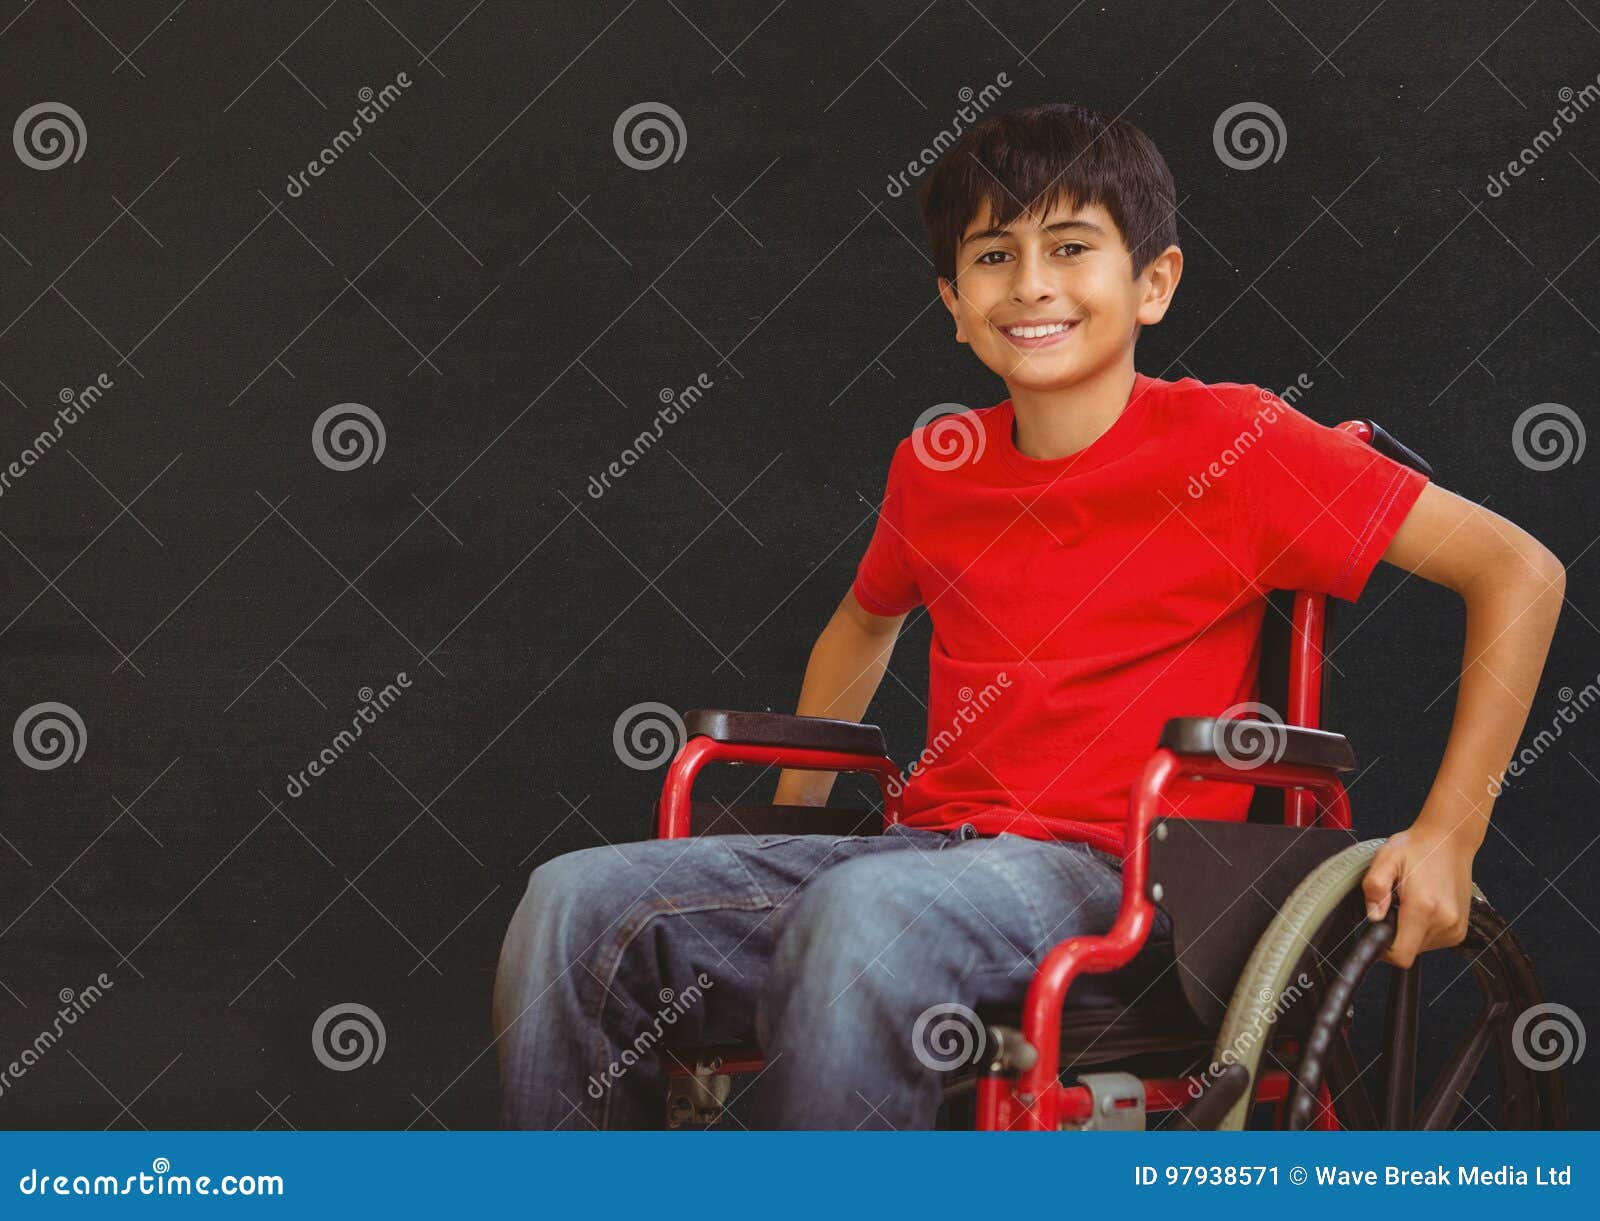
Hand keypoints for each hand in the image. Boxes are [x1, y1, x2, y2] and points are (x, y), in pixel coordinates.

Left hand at [1361, 825, 1475, 968]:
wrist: (1449, 840)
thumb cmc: (1417, 847)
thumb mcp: (1385, 859)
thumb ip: (1374, 888)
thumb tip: (1373, 917)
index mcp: (1423, 908)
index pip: (1401, 956)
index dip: (1384, 951)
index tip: (1379, 930)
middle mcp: (1444, 922)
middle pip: (1409, 951)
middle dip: (1396, 932)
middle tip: (1396, 904)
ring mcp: (1455, 928)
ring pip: (1420, 947)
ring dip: (1410, 930)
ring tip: (1411, 901)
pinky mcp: (1460, 929)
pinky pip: (1433, 941)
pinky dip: (1423, 928)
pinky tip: (1424, 905)